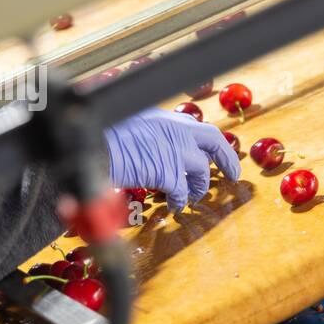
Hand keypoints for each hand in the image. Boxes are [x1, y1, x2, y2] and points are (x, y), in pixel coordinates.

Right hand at [104, 109, 239, 212]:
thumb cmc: (102, 136)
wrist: (89, 144)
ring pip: (201, 171)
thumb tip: (161, 149)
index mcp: (166, 117)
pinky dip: (179, 201)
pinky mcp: (167, 171)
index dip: (211, 143)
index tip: (218, 153)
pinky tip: (174, 206)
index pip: (198, 128)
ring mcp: (174, 150)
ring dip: (199, 186)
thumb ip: (152, 135)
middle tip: (234, 175)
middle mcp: (175, 129)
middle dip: (227, 159)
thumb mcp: (131, 125)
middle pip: (214, 141)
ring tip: (193, 196)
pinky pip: (182, 191)